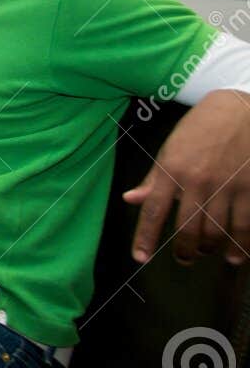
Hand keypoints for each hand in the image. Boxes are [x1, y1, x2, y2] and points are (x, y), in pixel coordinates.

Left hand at [123, 90, 249, 264]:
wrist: (240, 108)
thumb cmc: (201, 128)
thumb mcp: (170, 149)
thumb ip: (153, 180)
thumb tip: (129, 200)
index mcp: (172, 170)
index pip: (153, 211)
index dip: (145, 237)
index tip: (140, 257)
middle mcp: (198, 182)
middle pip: (187, 229)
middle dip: (185, 250)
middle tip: (184, 259)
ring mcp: (227, 187)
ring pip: (218, 232)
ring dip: (213, 249)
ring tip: (211, 254)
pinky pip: (246, 226)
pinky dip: (241, 245)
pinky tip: (236, 254)